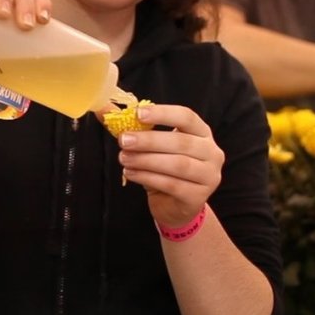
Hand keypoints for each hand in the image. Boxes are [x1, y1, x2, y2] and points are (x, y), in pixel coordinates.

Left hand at [114, 104, 223, 227]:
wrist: (175, 206)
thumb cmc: (164, 169)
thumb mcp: (150, 146)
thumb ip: (131, 127)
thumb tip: (102, 109)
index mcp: (201, 132)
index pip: (186, 116)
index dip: (163, 113)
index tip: (138, 114)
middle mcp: (211, 152)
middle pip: (180, 141)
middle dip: (149, 140)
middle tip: (123, 140)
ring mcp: (209, 175)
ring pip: (177, 164)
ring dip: (146, 160)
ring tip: (124, 158)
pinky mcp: (199, 196)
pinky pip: (172, 184)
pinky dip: (148, 178)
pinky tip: (131, 174)